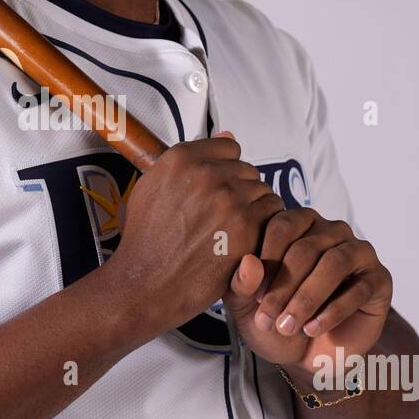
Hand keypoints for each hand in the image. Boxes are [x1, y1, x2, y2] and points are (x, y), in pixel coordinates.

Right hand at [110, 132, 285, 335]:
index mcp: (181, 159)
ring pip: (263, 190)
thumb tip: (226, 136)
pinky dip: (263, 227)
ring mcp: (229, 199)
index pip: (228, 147)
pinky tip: (245, 240)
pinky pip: (272, 213)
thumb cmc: (146, 240)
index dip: (226, 169)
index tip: (219, 188)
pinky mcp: (246, 226)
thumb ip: (187, 160)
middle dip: (240, 191)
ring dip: (254, 208)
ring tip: (234, 230)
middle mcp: (206, 173)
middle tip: (223, 217)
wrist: (145, 283)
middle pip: (247, 170)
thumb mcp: (150, 188)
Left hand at [222, 207, 392, 377]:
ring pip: (334, 263)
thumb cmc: (276, 320)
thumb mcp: (247, 306)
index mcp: (298, 225)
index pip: (282, 226)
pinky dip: (332, 311)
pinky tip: (312, 329)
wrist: (307, 356)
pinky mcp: (380, 280)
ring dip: (307, 297)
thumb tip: (249, 263)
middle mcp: (330, 231)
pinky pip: (360, 289)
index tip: (254, 297)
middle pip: (306, 247)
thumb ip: (242, 283)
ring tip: (288, 326)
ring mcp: (359, 253)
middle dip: (284, 286)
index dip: (267, 261)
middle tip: (267, 318)